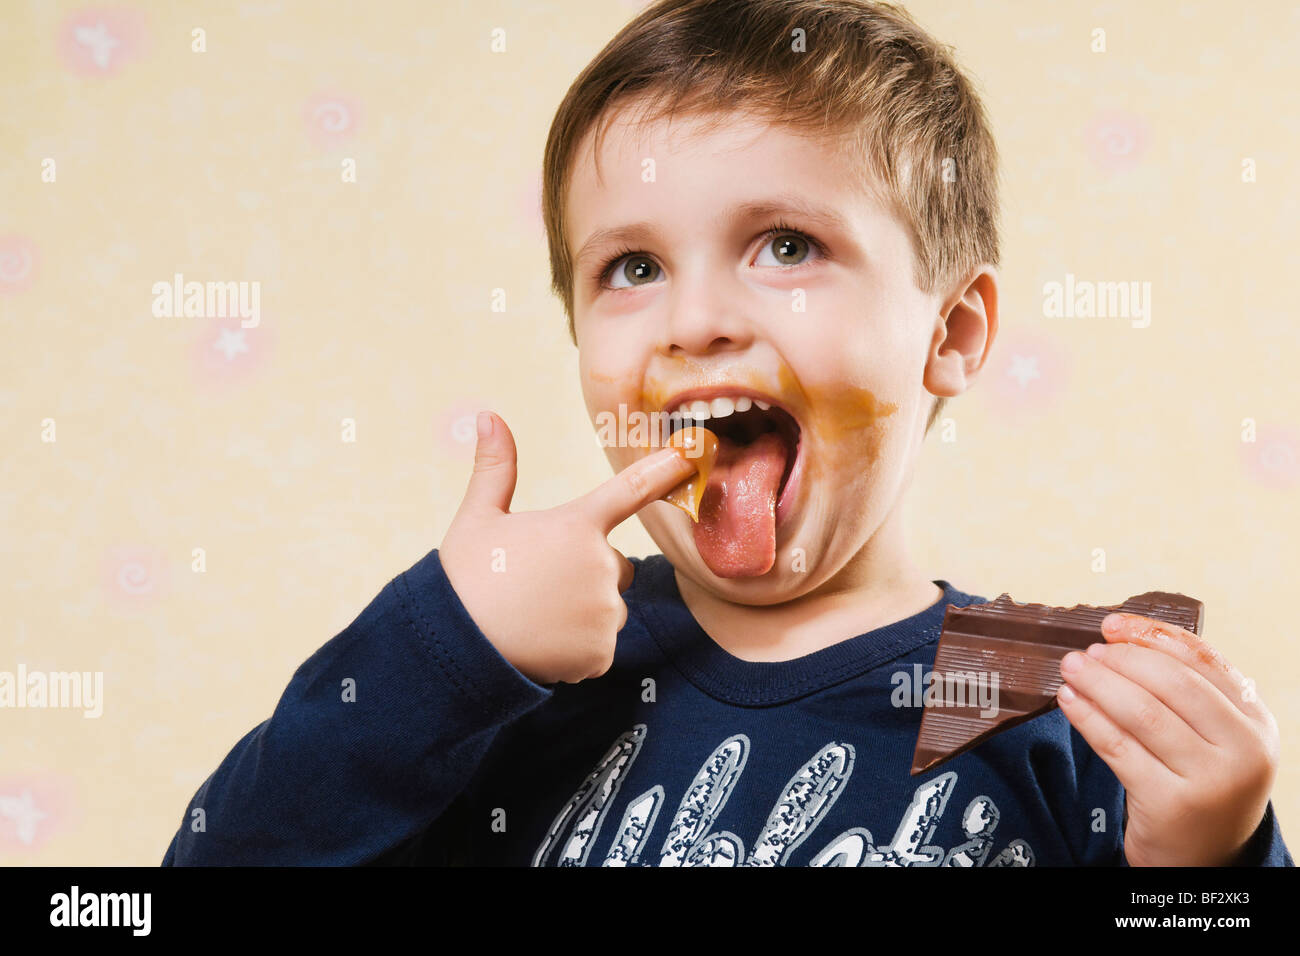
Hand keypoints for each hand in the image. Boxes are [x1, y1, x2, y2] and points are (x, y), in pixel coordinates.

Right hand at [439, 410, 697, 685]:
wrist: (456, 648)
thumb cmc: (465, 577)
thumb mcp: (477, 517)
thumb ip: (496, 468)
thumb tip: (488, 416)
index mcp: (576, 525)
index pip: (632, 490)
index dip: (666, 470)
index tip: (694, 452)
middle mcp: (601, 565)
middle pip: (614, 565)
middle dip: (586, 573)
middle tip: (539, 584)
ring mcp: (604, 611)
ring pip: (607, 607)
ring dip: (582, 611)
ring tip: (535, 616)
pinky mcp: (601, 653)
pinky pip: (598, 645)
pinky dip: (576, 647)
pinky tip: (542, 643)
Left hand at [1056, 611, 1280, 865]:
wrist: (1203, 855)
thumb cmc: (1200, 779)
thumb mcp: (1213, 735)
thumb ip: (1183, 689)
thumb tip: (1119, 634)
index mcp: (1256, 720)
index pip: (1203, 660)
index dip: (1152, 635)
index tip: (1113, 625)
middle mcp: (1243, 750)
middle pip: (1172, 685)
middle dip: (1122, 660)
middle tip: (1088, 651)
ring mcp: (1210, 780)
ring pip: (1142, 713)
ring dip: (1098, 683)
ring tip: (1071, 668)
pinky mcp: (1170, 804)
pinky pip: (1117, 747)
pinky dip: (1087, 717)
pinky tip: (1069, 700)